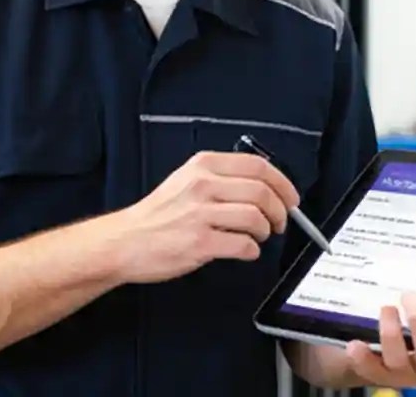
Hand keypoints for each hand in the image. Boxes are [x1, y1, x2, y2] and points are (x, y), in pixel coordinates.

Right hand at [109, 151, 299, 283]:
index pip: (258, 166)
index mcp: (202, 166)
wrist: (125, 241)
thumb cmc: (157, 214)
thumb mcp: (186, 180)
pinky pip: (242, 245)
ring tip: (259, 236)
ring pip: (255, 218)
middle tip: (280, 222)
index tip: (290, 197)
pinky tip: (245, 251)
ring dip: (265, 231)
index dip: (282, 183)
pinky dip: (251, 250)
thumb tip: (263, 187)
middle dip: (280, 210)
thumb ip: (221, 178)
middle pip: (262, 191)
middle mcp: (202, 185)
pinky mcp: (199, 243)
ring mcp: (200, 214)